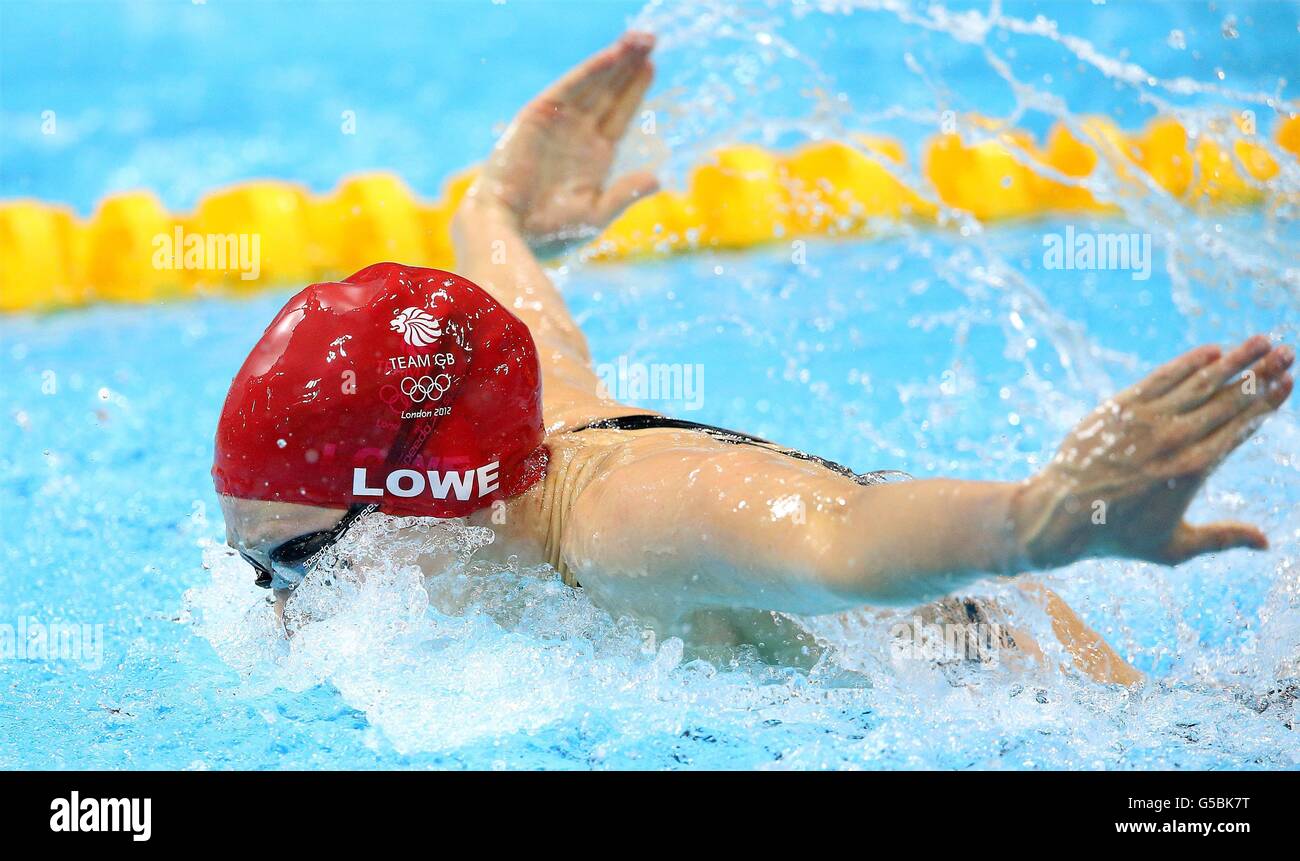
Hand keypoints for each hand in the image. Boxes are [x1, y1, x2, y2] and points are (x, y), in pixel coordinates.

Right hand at [465, 32, 659, 253]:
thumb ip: (625, 193)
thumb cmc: (548, 233)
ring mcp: (558, 124)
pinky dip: (592, 71)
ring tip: (640, 38)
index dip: (634, 90)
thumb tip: (657, 178)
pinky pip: (571, 87)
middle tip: (650, 38)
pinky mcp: (539, 116)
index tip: (651, 66)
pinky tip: (613, 56)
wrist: (509, 231)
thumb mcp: (595, 214)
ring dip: (616, 61)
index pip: (618, 115)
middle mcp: (577, 135)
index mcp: (593, 157)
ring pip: (593, 84)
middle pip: (609, 92)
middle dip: (629, 66)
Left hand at [1014, 335, 1293, 567]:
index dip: (1266, 403)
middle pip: (1227, 400)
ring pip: (1199, 382)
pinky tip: (1212, 351)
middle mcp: (1175, 440)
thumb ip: (1222, 538)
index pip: (1240, 427)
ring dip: (1234, 360)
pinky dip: (1187, 363)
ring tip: (1261, 341)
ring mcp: (1147, 421)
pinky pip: (1161, 379)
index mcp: (1194, 470)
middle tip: (1288, 352)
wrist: (1062, 514)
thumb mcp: (1173, 547)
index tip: (1290, 382)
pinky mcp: (1120, 408)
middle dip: (1260, 374)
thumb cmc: (1118, 536)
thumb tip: (1266, 542)